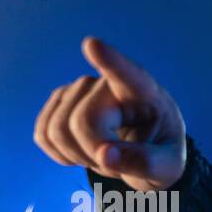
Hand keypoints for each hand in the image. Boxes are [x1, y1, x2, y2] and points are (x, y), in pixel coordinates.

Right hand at [34, 37, 186, 191]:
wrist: (145, 149)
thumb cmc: (161, 153)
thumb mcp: (168, 166)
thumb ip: (145, 163)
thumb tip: (103, 155)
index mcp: (145, 93)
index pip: (125, 74)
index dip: (108, 60)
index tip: (93, 45)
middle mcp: (107, 83)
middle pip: (82, 123)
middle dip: (95, 154)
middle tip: (121, 160)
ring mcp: (78, 89)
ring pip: (57, 131)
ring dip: (80, 157)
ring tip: (107, 154)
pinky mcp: (58, 101)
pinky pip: (43, 135)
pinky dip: (62, 155)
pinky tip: (85, 151)